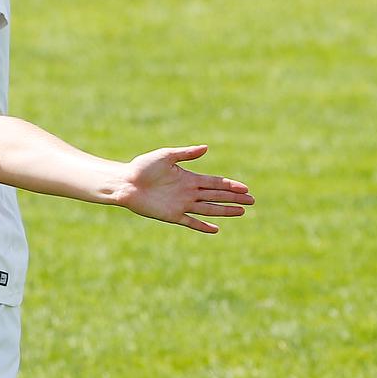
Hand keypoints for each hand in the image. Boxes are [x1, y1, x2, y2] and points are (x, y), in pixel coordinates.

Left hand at [117, 146, 254, 232]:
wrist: (124, 183)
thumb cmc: (142, 167)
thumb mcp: (166, 156)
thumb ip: (186, 154)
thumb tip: (206, 148)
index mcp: (189, 178)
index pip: (215, 183)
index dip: (231, 186)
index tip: (245, 188)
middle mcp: (188, 192)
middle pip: (216, 196)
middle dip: (234, 198)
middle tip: (252, 201)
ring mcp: (181, 205)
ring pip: (209, 209)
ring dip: (225, 211)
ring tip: (241, 212)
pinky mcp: (171, 215)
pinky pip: (190, 222)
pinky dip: (203, 226)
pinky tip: (215, 229)